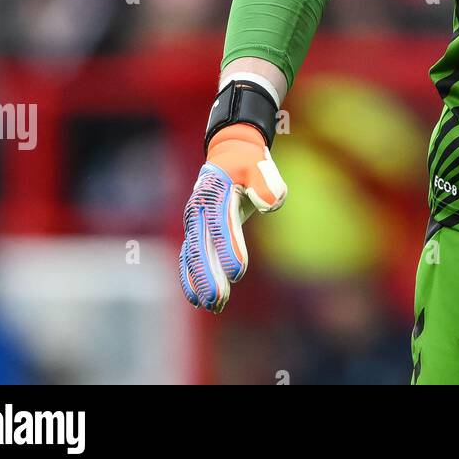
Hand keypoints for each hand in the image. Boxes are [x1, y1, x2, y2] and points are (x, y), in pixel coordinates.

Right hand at [179, 124, 286, 312]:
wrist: (229, 153)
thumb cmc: (249, 162)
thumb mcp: (261, 165)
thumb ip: (266, 184)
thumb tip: (269, 205)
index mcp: (215, 192)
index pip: (222, 225)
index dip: (229, 249)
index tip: (238, 273)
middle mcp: (199, 209)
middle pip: (201, 246)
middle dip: (209, 276)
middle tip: (219, 301)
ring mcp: (194, 221)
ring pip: (193, 256)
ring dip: (201, 282)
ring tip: (213, 305)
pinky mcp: (195, 230)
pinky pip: (190, 257)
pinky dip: (192, 278)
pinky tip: (199, 300)